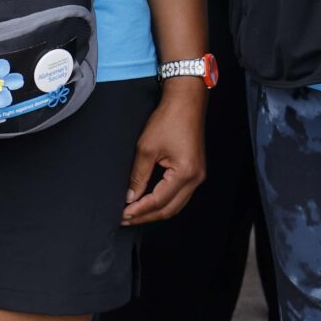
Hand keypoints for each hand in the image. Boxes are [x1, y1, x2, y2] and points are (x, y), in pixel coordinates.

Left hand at [123, 81, 206, 224]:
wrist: (186, 101)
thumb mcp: (147, 148)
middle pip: (169, 209)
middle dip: (146, 216)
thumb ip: (137, 176)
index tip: (122, 215)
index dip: (139, 210)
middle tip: (126, 219)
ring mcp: (198, 175)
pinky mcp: (195, 171)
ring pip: (176, 205)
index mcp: (185, 173)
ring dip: (155, 211)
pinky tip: (149, 202)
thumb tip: (130, 196)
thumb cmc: (170, 118)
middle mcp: (195, 178)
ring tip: (135, 213)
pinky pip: (180, 195)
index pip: (158, 201)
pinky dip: (164, 202)